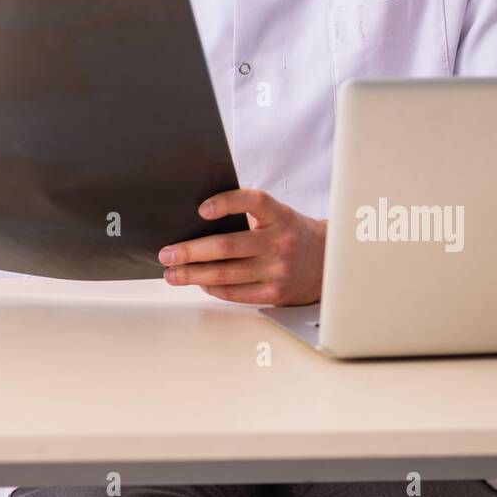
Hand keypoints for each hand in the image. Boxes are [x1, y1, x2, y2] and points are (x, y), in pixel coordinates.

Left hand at [158, 189, 325, 306]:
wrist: (329, 261)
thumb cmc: (294, 233)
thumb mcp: (279, 215)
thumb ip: (250, 214)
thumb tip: (201, 221)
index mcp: (280, 216)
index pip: (252, 202)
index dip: (226, 203)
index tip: (201, 209)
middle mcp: (280, 242)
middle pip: (227, 246)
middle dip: (190, 251)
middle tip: (167, 253)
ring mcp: (278, 270)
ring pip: (226, 274)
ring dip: (193, 274)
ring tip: (173, 273)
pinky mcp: (275, 294)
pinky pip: (236, 293)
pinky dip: (213, 288)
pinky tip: (199, 283)